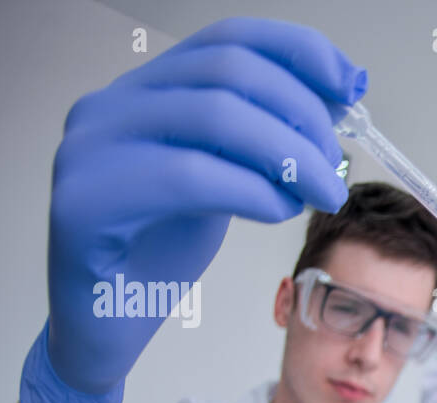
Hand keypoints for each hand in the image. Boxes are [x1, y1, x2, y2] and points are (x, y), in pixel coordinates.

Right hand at [23, 17, 365, 402]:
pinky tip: (280, 211)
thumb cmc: (157, 256)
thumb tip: (333, 101)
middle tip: (335, 166)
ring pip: (213, 117)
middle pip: (227, 73)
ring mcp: (88, 150)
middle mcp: (108, 106)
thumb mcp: (222, 181)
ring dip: (289, 155)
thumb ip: (260, 141)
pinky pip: (188, 178)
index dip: (298, 53)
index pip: (228, 40)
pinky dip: (252, 191)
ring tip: (320, 192)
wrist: (103, 329)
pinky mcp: (84, 203)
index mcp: (142, 91)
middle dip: (301, 116)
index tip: (351, 85)